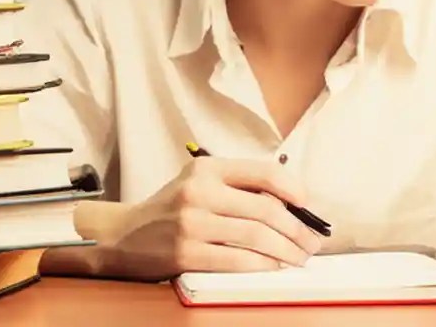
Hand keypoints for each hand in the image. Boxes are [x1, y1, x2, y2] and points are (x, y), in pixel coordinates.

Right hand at [101, 158, 323, 279]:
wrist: (122, 236)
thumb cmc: (170, 209)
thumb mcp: (199, 182)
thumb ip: (237, 186)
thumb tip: (289, 203)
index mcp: (208, 168)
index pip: (264, 172)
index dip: (294, 189)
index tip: (308, 205)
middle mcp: (200, 191)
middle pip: (266, 208)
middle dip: (298, 229)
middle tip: (312, 241)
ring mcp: (191, 222)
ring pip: (256, 236)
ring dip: (286, 250)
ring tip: (299, 257)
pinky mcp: (185, 253)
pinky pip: (236, 260)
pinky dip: (262, 265)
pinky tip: (273, 266)